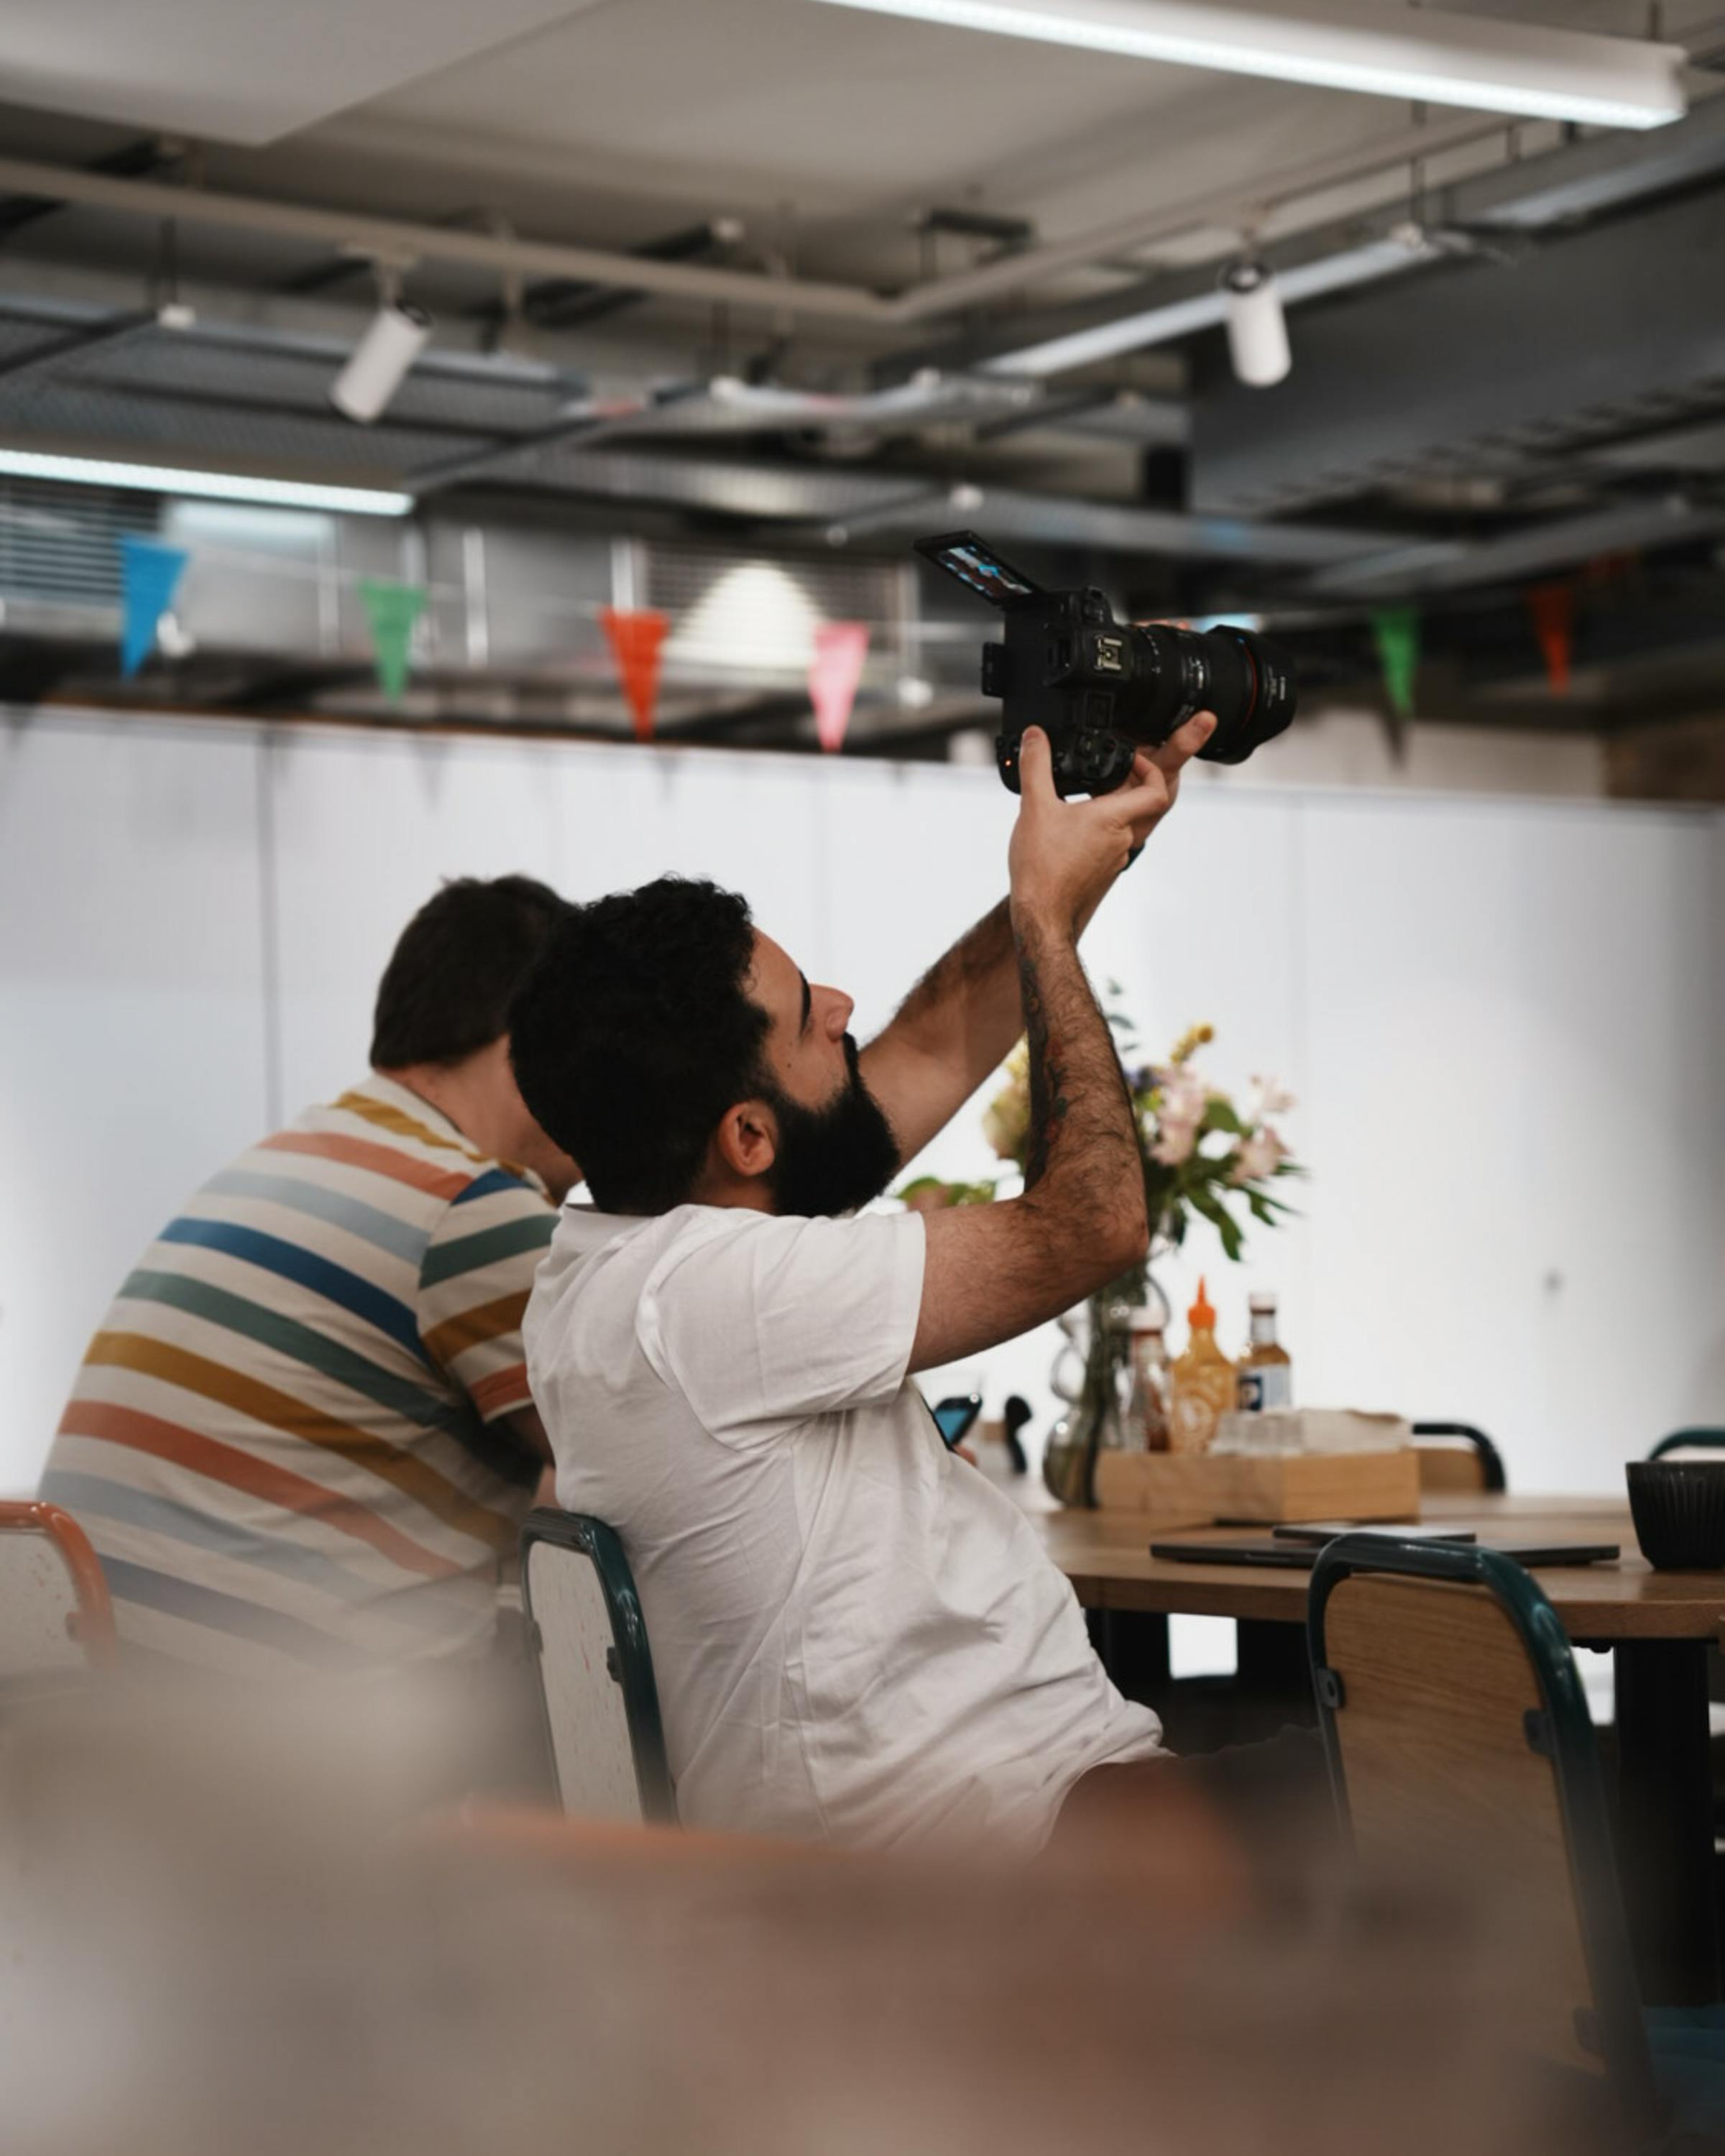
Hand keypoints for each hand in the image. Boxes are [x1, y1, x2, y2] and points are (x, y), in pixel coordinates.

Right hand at [1008, 714, 1214, 937]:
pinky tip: (1071, 830)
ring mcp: (1114, 859)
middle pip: (1140, 805)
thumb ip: (1036, 766)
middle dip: (1126, 784)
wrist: (1043, 916)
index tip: (1131, 759)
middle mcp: (1122, 839)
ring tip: (1083, 798)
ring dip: (1109, 809)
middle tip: (1107, 772)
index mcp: (1113, 819)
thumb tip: (1035, 736)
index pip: (1156, 791)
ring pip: (1123, 826)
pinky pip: (1109, 845)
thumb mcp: (1034, 807)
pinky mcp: (1102, 874)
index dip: (1151, 769)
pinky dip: (1097, 831)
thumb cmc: (1043, 868)